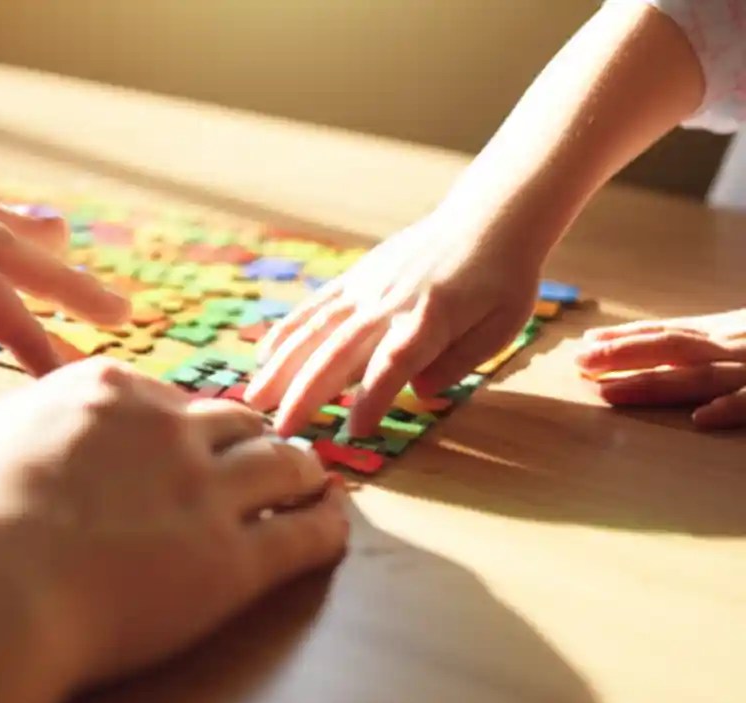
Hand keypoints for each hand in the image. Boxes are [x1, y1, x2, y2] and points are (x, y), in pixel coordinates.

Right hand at [0, 358, 347, 689]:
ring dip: (302, 469)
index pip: (161, 396)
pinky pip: (303, 532)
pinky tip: (334, 525)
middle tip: (264, 452)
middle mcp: (162, 427)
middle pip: (230, 418)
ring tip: (318, 478)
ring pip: (282, 461)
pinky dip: (325, 524)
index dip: (179, 420)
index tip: (189, 436)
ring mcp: (204, 489)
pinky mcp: (233, 559)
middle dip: (248, 436)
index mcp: (96, 394)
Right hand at [245, 211, 539, 435]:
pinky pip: (316, 306)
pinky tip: (265, 354)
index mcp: (430, 318)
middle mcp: (389, 303)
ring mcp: (367, 288)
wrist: (488, 217)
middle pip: (339, 351)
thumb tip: (418, 392)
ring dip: (282, 365)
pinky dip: (288, 329)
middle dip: (306, 392)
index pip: (394, 362)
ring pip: (316, 329)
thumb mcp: (502, 326)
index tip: (353, 430)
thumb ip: (459, 362)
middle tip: (280, 428)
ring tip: (255, 396)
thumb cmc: (503, 279)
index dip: (372, 396)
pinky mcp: (356, 277)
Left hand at [577, 310, 745, 428]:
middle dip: (623, 354)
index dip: (627, 337)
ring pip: (700, 376)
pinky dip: (730, 407)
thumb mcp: (744, 330)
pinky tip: (699, 419)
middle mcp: (735, 348)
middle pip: (672, 347)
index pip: (669, 333)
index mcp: (727, 332)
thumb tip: (663, 348)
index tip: (588, 340)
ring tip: (607, 391)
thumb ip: (712, 338)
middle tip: (580, 361)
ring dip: (652, 383)